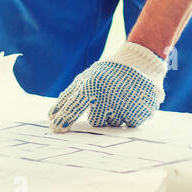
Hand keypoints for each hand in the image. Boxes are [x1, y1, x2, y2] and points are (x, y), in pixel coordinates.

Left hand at [48, 41, 166, 130]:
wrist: (140, 62)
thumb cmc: (107, 73)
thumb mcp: (86, 79)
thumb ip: (68, 98)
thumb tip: (51, 117)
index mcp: (92, 86)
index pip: (73, 107)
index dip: (64, 120)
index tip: (56, 130)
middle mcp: (107, 96)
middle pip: (95, 121)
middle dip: (100, 113)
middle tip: (108, 97)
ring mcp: (125, 105)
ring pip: (112, 124)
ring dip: (115, 114)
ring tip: (122, 97)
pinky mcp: (140, 112)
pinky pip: (128, 124)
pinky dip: (129, 115)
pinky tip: (132, 101)